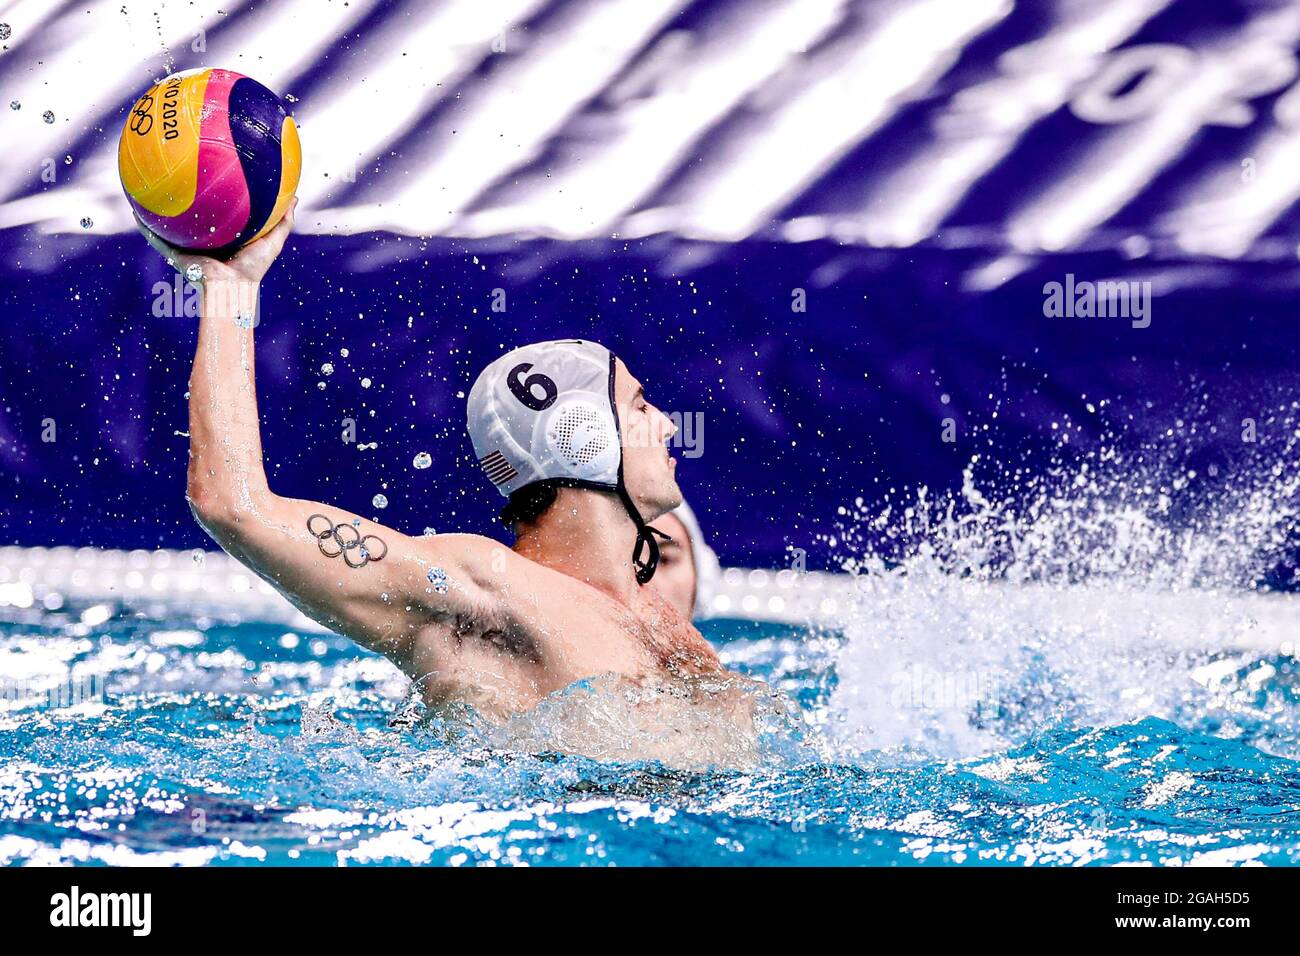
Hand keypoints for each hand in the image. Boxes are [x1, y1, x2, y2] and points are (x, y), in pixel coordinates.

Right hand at [137, 196, 297, 285]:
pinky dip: (145, 227)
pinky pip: (155, 239)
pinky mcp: (175, 255)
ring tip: (148, 190)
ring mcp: (188, 249)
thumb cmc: (254, 269)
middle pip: (192, 219)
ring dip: (159, 212)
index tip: (211, 180)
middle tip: (178, 179)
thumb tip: (294, 197)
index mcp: (224, 240)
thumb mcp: (273, 241)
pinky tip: (135, 212)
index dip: (214, 201)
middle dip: (184, 203)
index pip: (217, 217)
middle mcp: (204, 243)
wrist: (232, 289)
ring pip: (170, 227)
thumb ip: (284, 220)